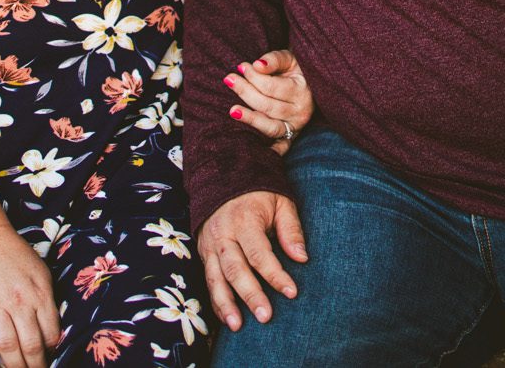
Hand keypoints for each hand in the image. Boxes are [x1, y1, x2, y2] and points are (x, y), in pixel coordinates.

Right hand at [0, 225, 61, 367]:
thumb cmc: (17, 256)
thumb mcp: (42, 273)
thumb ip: (48, 300)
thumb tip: (53, 330)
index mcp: (39, 293)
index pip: (51, 332)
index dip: (53, 350)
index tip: (52, 357)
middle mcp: (19, 302)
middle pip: (31, 345)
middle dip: (36, 365)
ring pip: (7, 347)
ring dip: (14, 367)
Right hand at [197, 190, 307, 331]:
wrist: (224, 177)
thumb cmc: (260, 193)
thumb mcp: (281, 202)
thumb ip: (291, 230)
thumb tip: (302, 259)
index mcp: (244, 220)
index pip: (260, 253)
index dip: (275, 274)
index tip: (292, 292)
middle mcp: (223, 234)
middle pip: (235, 269)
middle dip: (250, 295)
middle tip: (266, 317)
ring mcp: (209, 244)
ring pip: (215, 278)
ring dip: (226, 304)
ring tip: (238, 327)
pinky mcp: (202, 252)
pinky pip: (208, 280)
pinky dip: (216, 301)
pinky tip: (226, 319)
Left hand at [225, 49, 314, 154]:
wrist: (309, 84)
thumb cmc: (295, 70)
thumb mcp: (289, 59)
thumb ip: (274, 59)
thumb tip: (257, 65)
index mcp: (302, 91)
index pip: (272, 87)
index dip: (254, 77)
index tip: (241, 66)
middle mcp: (301, 112)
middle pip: (268, 106)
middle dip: (246, 92)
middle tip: (230, 79)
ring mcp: (296, 127)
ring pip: (270, 127)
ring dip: (250, 119)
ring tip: (232, 110)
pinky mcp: (291, 137)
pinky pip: (279, 147)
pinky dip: (269, 151)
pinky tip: (252, 148)